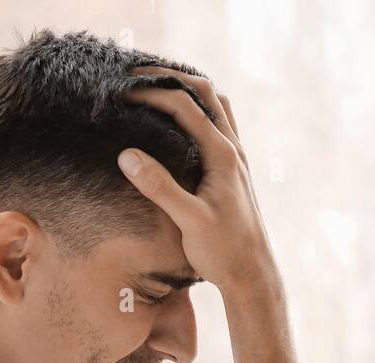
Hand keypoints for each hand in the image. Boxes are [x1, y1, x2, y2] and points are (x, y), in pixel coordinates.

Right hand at [117, 67, 278, 295]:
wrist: (252, 275)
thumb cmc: (223, 251)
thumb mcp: (189, 220)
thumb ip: (159, 186)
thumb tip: (126, 154)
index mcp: (222, 155)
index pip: (185, 106)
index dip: (152, 93)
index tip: (122, 91)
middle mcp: (233, 150)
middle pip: (205, 93)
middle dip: (170, 78)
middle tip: (136, 74)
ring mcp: (236, 159)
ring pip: (216, 105)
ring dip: (188, 90)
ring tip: (156, 87)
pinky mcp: (233, 171)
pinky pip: (218, 125)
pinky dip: (198, 111)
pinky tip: (178, 121)